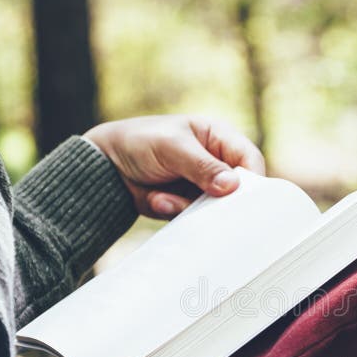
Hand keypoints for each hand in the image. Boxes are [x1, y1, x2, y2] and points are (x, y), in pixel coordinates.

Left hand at [84, 115, 265, 219]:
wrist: (104, 166)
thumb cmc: (140, 142)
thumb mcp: (172, 148)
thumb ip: (203, 166)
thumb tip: (232, 186)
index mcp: (219, 139)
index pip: (249, 159)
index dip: (252, 178)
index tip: (243, 197)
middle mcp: (216, 164)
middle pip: (238, 189)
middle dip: (220, 200)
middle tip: (206, 207)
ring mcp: (203, 187)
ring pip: (216, 208)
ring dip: (189, 207)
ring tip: (161, 197)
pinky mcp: (189, 206)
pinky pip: (195, 218)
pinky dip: (174, 211)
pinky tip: (155, 199)